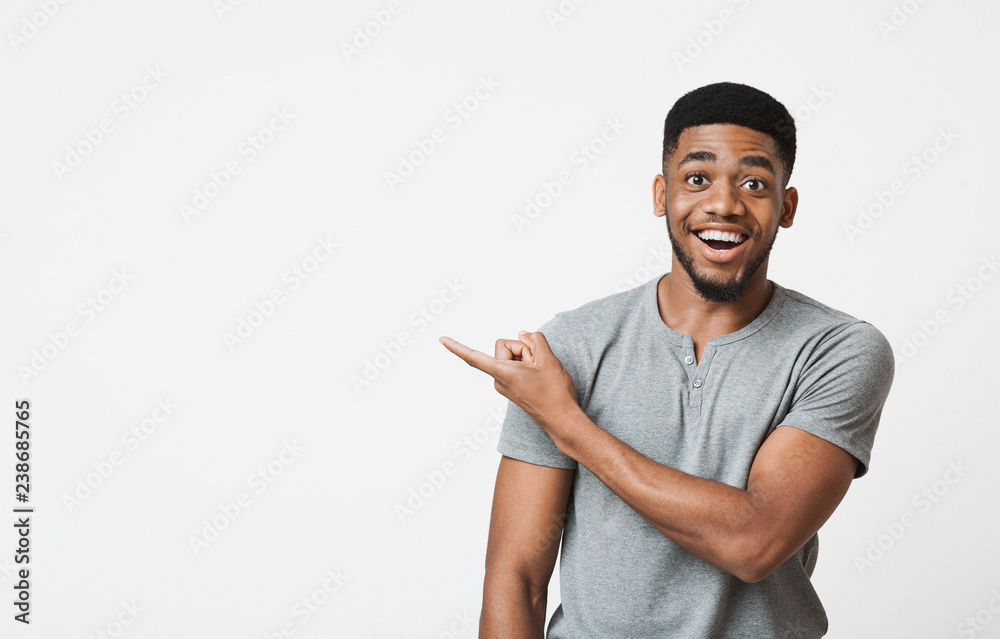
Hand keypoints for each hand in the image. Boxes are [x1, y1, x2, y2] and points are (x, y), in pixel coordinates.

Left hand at [439, 330, 578, 431]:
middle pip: (504, 347)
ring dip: (527, 357)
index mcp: (502, 373)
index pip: (473, 357)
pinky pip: (515, 366)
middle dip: (522, 348)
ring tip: (540, 372)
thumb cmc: (554, 393)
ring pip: (511, 356)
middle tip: (537, 364)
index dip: (457, 346)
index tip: (441, 339)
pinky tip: (538, 374)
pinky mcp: (511, 387)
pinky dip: (527, 364)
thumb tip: (522, 333)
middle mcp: (499, 380)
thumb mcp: (548, 359)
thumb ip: (534, 339)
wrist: (561, 420)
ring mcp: (505, 384)